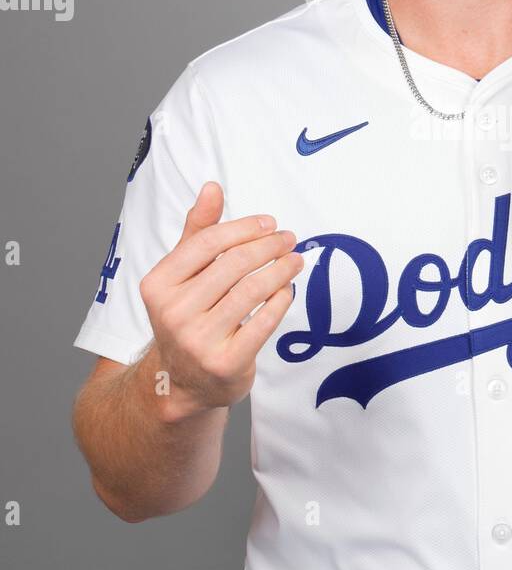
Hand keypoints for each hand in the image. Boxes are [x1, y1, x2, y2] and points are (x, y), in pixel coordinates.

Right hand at [139, 182, 303, 416]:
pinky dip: (280, 300)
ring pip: (252, 290)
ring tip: (295, 260)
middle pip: (233, 264)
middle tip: (289, 239)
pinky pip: (264, 322)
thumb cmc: (188, 315)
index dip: (244, 228)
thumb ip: (197, 230)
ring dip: (280, 270)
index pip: (207, 242)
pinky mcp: (225, 363)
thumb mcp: (182, 274)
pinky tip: (287, 290)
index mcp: (158, 284)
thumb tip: (212, 187)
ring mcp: (198, 340)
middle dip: (268, 246)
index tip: (270, 223)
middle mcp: (173, 312)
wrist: (182, 382)